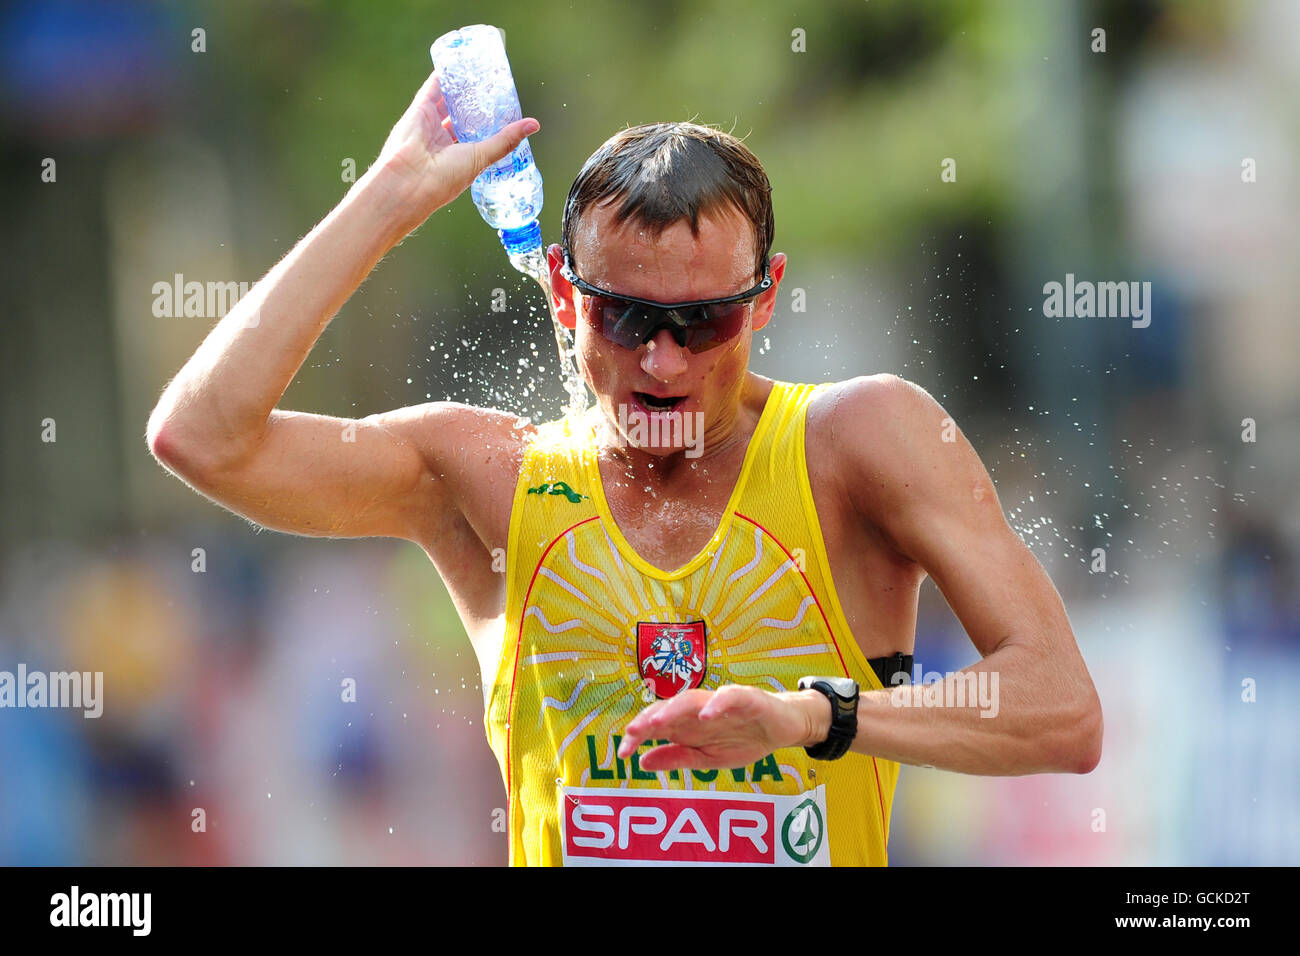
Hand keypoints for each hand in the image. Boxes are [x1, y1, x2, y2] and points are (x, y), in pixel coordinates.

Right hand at [370, 71, 538, 232]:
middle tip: (490, 88)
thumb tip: (533, 125)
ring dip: (459, 88)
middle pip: (461, 116)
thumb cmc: (445, 178)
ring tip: (475, 73)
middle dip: (474, 104)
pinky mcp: (419, 111)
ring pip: (447, 101)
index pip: (476, 136)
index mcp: (459, 158)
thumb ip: (505, 139)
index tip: (502, 110)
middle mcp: (443, 142)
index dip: (488, 123)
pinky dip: (441, 77)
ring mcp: (430, 125)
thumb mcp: (482, 157)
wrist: (410, 178)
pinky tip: (453, 64)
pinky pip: (431, 90)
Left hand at [617, 685, 831, 771]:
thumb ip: (677, 758)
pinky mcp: (747, 698)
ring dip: (674, 709)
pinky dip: (716, 704)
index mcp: (689, 724)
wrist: (783, 728)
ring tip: (658, 722)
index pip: (657, 726)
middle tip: (631, 733)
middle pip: (669, 709)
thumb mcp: (707, 759)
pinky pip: (729, 697)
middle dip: (649, 719)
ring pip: (693, 699)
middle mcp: (700, 709)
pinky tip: (706, 715)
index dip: (638, 736)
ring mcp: (722, 702)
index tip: (621, 754)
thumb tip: (642, 761)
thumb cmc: (744, 739)